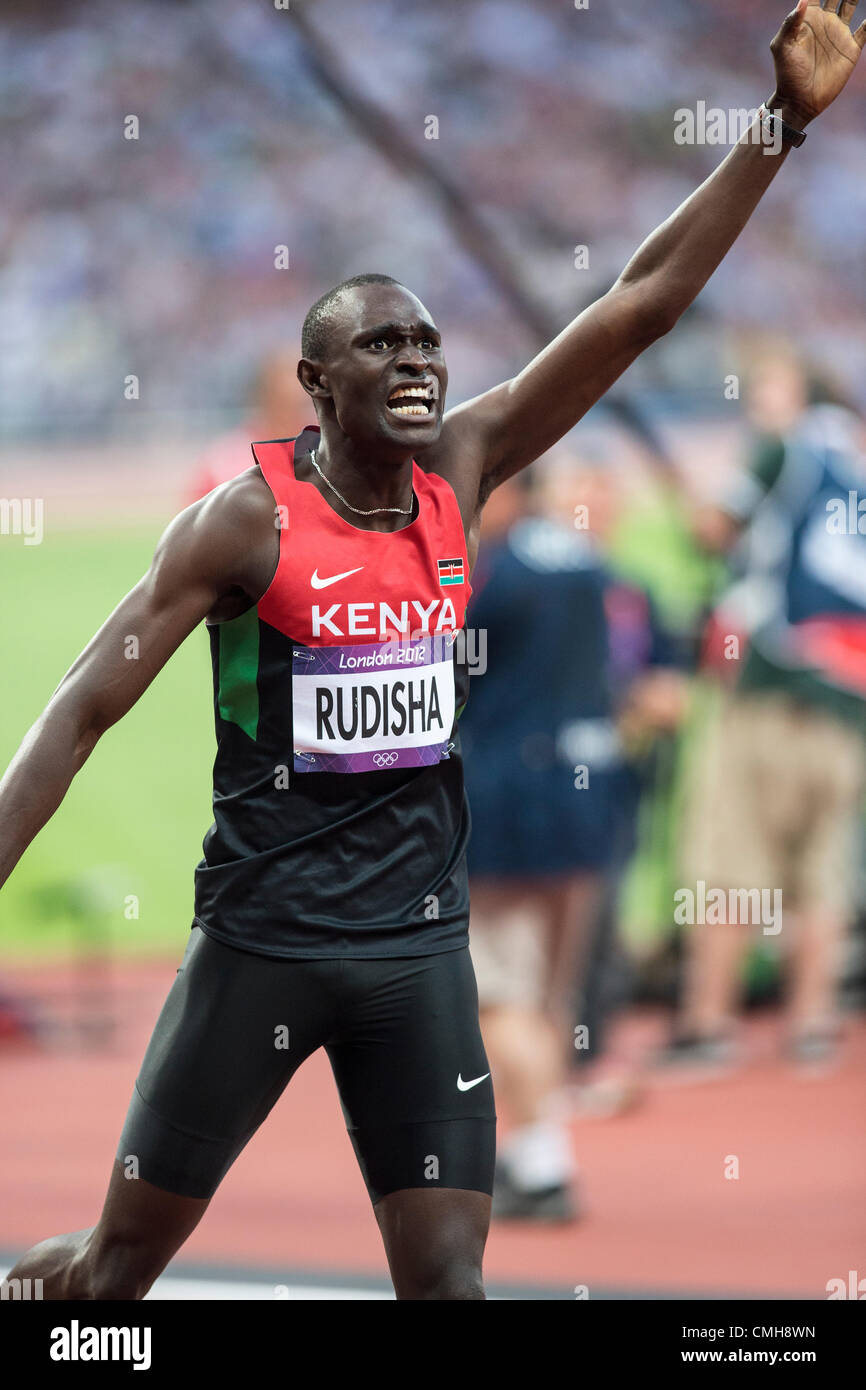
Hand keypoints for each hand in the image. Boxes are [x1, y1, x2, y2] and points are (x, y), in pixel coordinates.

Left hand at [769, 0, 865, 126]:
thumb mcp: (782, 47)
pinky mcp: (850, 48)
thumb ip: (790, 23)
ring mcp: (838, 34)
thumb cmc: (787, 74)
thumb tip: (803, 0)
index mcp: (807, 18)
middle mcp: (824, 22)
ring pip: (851, 5)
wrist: (800, 100)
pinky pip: (865, 30)